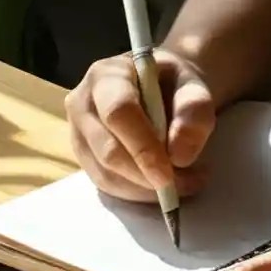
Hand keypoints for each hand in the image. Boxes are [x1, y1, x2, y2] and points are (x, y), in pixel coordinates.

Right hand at [64, 48, 215, 202]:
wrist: (158, 86)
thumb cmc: (173, 83)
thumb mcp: (193, 86)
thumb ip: (193, 111)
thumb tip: (179, 156)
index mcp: (106, 76)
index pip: (118, 113)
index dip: (143, 148)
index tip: (170, 175)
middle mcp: (81, 104)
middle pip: (107, 150)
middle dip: (146, 176)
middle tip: (188, 183)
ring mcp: (77, 133)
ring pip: (105, 175)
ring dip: (144, 190)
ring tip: (182, 183)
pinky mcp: (84, 157)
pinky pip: (106, 185)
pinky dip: (137, 193)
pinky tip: (160, 186)